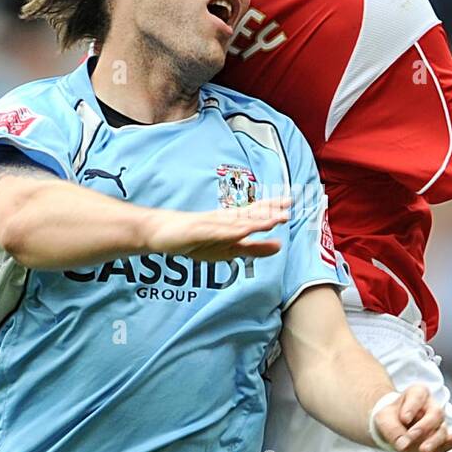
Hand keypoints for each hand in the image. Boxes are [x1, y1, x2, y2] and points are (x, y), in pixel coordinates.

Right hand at [146, 197, 290, 261]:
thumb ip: (254, 248)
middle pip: (249, 212)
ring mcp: (211, 224)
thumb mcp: (229, 249)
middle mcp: (224, 219)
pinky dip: (232, 231)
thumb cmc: (196, 239)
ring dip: (256, 220)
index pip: (255, 213)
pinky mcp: (198, 231)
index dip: (272, 207)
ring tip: (275, 218)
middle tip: (289, 203)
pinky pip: (217, 231)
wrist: (162, 233)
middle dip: (269, 209)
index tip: (290, 202)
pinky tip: (245, 231)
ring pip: (238, 222)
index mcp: (232, 222)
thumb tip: (280, 246)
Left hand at [373, 386, 451, 451]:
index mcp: (417, 393)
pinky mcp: (442, 440)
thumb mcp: (383, 421)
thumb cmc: (388, 419)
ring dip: (433, 441)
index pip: (419, 396)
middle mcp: (431, 406)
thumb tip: (403, 445)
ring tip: (423, 450)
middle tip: (407, 439)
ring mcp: (438, 423)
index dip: (412, 407)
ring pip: (442, 430)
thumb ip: (392, 431)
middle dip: (421, 428)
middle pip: (435, 414)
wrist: (391, 429)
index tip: (403, 419)